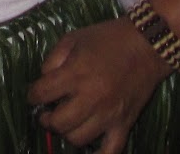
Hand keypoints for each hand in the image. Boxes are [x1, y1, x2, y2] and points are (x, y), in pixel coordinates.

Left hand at [27, 18, 168, 153]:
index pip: (42, 94)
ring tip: (67, 122)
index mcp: (76, 73)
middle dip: (47, 119)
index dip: (33, 95)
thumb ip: (52, 59)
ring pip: (79, 139)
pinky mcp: (125, 124)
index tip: (35, 95)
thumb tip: (43, 80)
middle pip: (59, 123)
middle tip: (48, 112)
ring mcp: (109, 115)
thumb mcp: (73, 38)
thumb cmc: (108, 39)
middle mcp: (91, 98)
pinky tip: (89, 146)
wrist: (147, 45)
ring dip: (68, 132)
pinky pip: (110, 151)